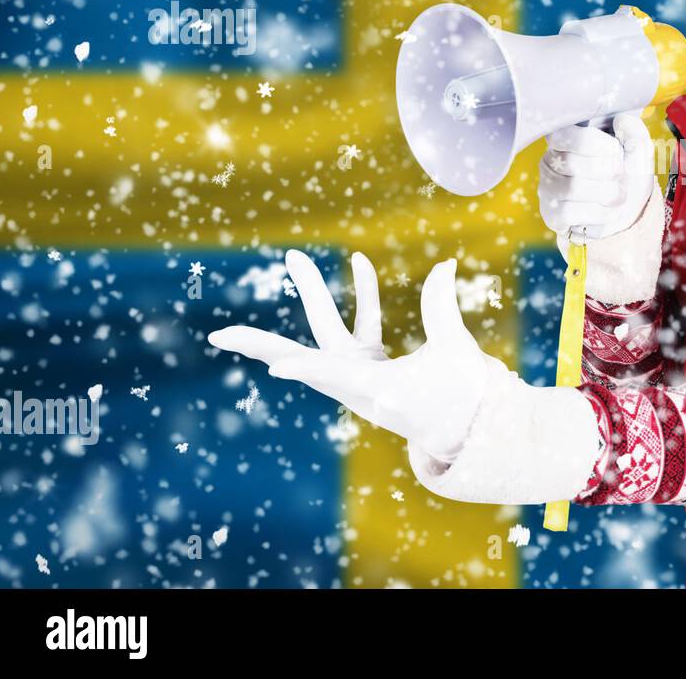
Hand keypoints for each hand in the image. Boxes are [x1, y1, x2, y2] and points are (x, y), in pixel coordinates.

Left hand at [208, 249, 498, 462]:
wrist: (465, 428)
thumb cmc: (463, 396)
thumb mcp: (455, 351)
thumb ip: (442, 307)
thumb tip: (444, 264)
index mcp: (378, 390)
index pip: (336, 377)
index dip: (307, 369)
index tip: (275, 368)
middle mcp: (357, 385)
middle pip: (306, 357)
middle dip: (263, 344)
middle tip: (220, 336)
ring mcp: (359, 376)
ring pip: (325, 335)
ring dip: (314, 294)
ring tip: (294, 258)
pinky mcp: (369, 367)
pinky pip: (360, 327)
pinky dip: (364, 297)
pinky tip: (361, 261)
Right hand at [538, 113, 654, 240]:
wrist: (628, 211)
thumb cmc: (627, 174)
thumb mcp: (637, 150)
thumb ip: (634, 131)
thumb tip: (620, 120)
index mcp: (566, 137)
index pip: (566, 134)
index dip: (596, 143)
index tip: (615, 150)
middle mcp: (550, 160)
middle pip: (573, 162)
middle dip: (607, 171)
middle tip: (620, 175)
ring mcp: (548, 188)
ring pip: (574, 187)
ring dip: (607, 192)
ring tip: (619, 193)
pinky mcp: (552, 214)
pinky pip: (572, 212)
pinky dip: (601, 213)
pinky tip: (611, 210)